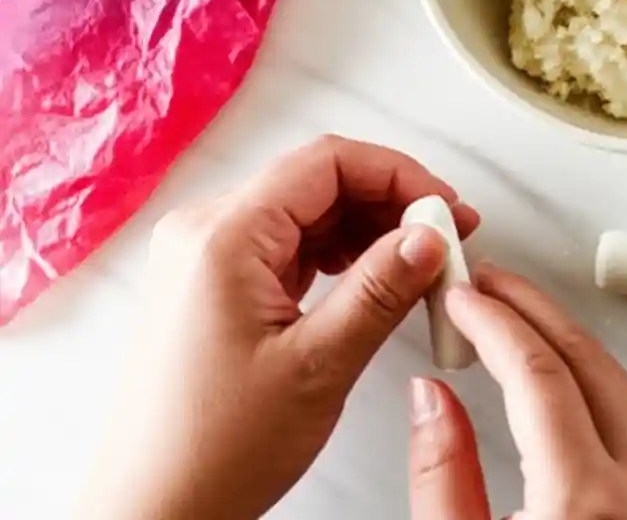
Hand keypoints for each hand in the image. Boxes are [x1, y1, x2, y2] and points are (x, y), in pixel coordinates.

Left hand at [80, 135, 479, 518]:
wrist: (158, 507)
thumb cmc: (214, 448)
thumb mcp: (319, 364)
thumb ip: (381, 289)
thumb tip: (430, 235)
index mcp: (222, 237)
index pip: (327, 162)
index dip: (398, 175)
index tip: (445, 209)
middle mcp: (206, 233)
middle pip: (318, 181)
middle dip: (391, 202)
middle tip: (447, 239)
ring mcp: (207, 259)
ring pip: (307, 213)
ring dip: (369, 230)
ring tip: (421, 268)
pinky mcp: (216, 287)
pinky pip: (289, 247)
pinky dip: (340, 256)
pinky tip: (377, 283)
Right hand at [407, 265, 626, 519]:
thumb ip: (443, 477)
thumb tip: (432, 399)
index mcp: (584, 502)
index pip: (540, 377)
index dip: (495, 324)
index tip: (463, 299)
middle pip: (589, 365)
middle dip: (534, 312)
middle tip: (489, 284)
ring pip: (616, 386)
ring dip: (562, 341)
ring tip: (514, 317)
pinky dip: (586, 380)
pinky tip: (552, 371)